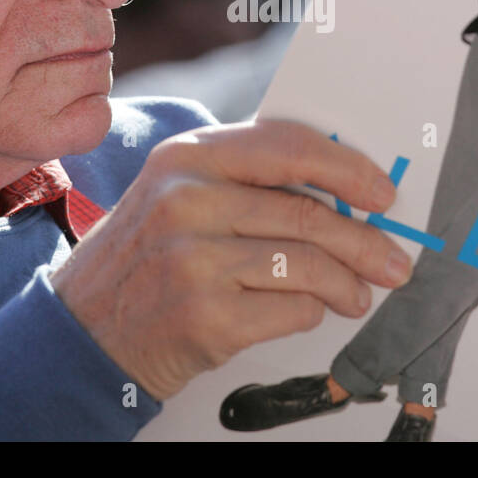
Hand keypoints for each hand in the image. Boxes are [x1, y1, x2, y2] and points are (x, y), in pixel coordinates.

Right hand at [49, 119, 411, 400]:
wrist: (83, 331)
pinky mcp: (205, 316)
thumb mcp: (176, 194)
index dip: (347, 168)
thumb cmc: (144, 259)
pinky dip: (311, 313)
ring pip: (307, 264)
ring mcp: (193, 260)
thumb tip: (340, 184)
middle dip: (365, 242)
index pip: (288, 146)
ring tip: (355, 295)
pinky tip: (309, 312)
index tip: (381, 192)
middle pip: (308, 213)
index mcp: (186, 157)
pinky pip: (292, 309)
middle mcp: (186, 200)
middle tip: (393, 261)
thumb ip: (243, 178)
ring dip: (346, 285)